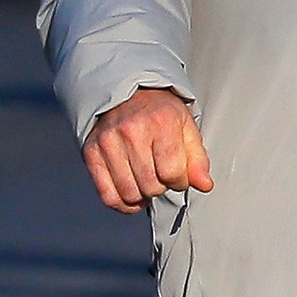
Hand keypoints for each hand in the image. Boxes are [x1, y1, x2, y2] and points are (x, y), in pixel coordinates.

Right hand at [83, 86, 211, 212]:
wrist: (128, 93)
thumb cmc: (161, 113)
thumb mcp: (187, 128)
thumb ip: (198, 159)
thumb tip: (204, 185)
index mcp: (162, 121)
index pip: (173, 173)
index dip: (180, 181)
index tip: (178, 174)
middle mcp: (132, 130)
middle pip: (151, 186)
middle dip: (161, 187)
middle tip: (160, 175)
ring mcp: (108, 141)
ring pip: (129, 193)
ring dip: (142, 196)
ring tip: (146, 181)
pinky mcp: (91, 153)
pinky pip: (107, 195)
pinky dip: (122, 203)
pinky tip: (131, 194)